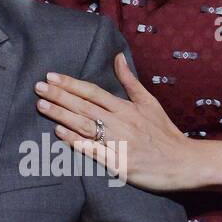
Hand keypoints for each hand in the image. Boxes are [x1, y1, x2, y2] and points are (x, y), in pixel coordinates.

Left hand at [34, 55, 198, 192]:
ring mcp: (119, 144)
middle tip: (37, 88)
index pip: (92, 92)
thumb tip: (118, 57)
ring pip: (85, 126)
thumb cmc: (165, 133)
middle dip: (59, 96)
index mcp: (126, 108)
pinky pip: (94, 151)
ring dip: (62, 115)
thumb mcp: (150, 103)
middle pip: (84, 107)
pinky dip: (77, 142)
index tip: (51, 77)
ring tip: (42, 106)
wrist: (184, 162)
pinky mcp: (119, 164)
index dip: (70, 84)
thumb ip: (130, 82)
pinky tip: (60, 134)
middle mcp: (121, 123)